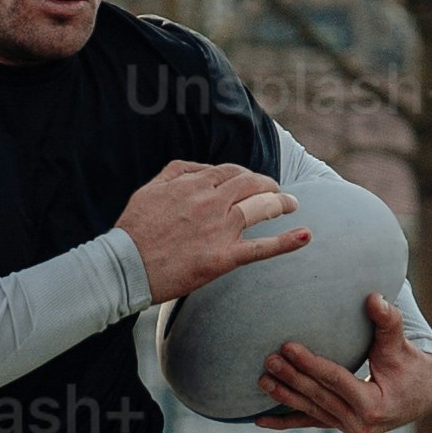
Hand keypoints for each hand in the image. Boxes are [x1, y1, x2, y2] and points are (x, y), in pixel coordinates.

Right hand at [119, 159, 311, 307]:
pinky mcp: (224, 258)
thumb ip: (177, 172)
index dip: (246, 174)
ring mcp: (220, 230)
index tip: (252, 181)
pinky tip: (305, 235)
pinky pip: (261, 248)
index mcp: (194, 184)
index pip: (231, 171)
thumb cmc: (134, 229)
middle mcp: (212, 202)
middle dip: (269, 185)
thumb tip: (201, 167)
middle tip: (277, 191)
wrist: (126, 265)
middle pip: (252, 185)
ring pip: (261, 208)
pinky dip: (286, 242)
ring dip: (282, 203)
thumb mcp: (150, 188)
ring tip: (292, 204)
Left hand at [259, 293, 431, 432]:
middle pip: (318, 396)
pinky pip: (310, 423)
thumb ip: (388, 322)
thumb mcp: (400, 345)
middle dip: (292, 378)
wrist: (423, 394)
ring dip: (285, 395)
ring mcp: (348, 428)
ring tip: (261, 379)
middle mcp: (359, 424)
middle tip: (268, 359)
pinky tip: (260, 420)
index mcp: (374, 406)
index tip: (287, 346)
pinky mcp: (340, 426)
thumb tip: (375, 297)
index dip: (311, 363)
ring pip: (311, 410)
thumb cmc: (411, 366)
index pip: (335, 380)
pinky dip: (286, 421)